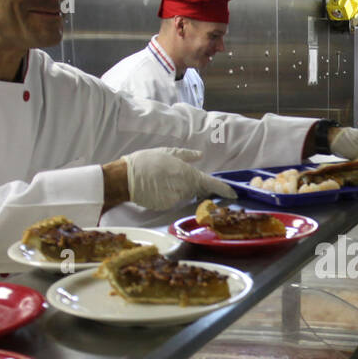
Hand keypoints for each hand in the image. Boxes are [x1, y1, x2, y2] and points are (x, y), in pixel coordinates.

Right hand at [121, 147, 235, 210]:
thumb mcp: (167, 152)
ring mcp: (175, 198)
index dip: (223, 188)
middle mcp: (184, 187)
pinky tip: (159, 188)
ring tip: (164, 179)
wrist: (125, 177)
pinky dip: (169, 195)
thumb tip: (200, 155)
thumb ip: (186, 155)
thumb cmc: (145, 161)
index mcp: (186, 172)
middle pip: (197, 189)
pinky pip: (173, 200)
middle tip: (178, 177)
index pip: (210, 183)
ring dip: (180, 189)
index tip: (232, 193)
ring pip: (184, 194)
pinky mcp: (166, 206)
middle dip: (194, 185)